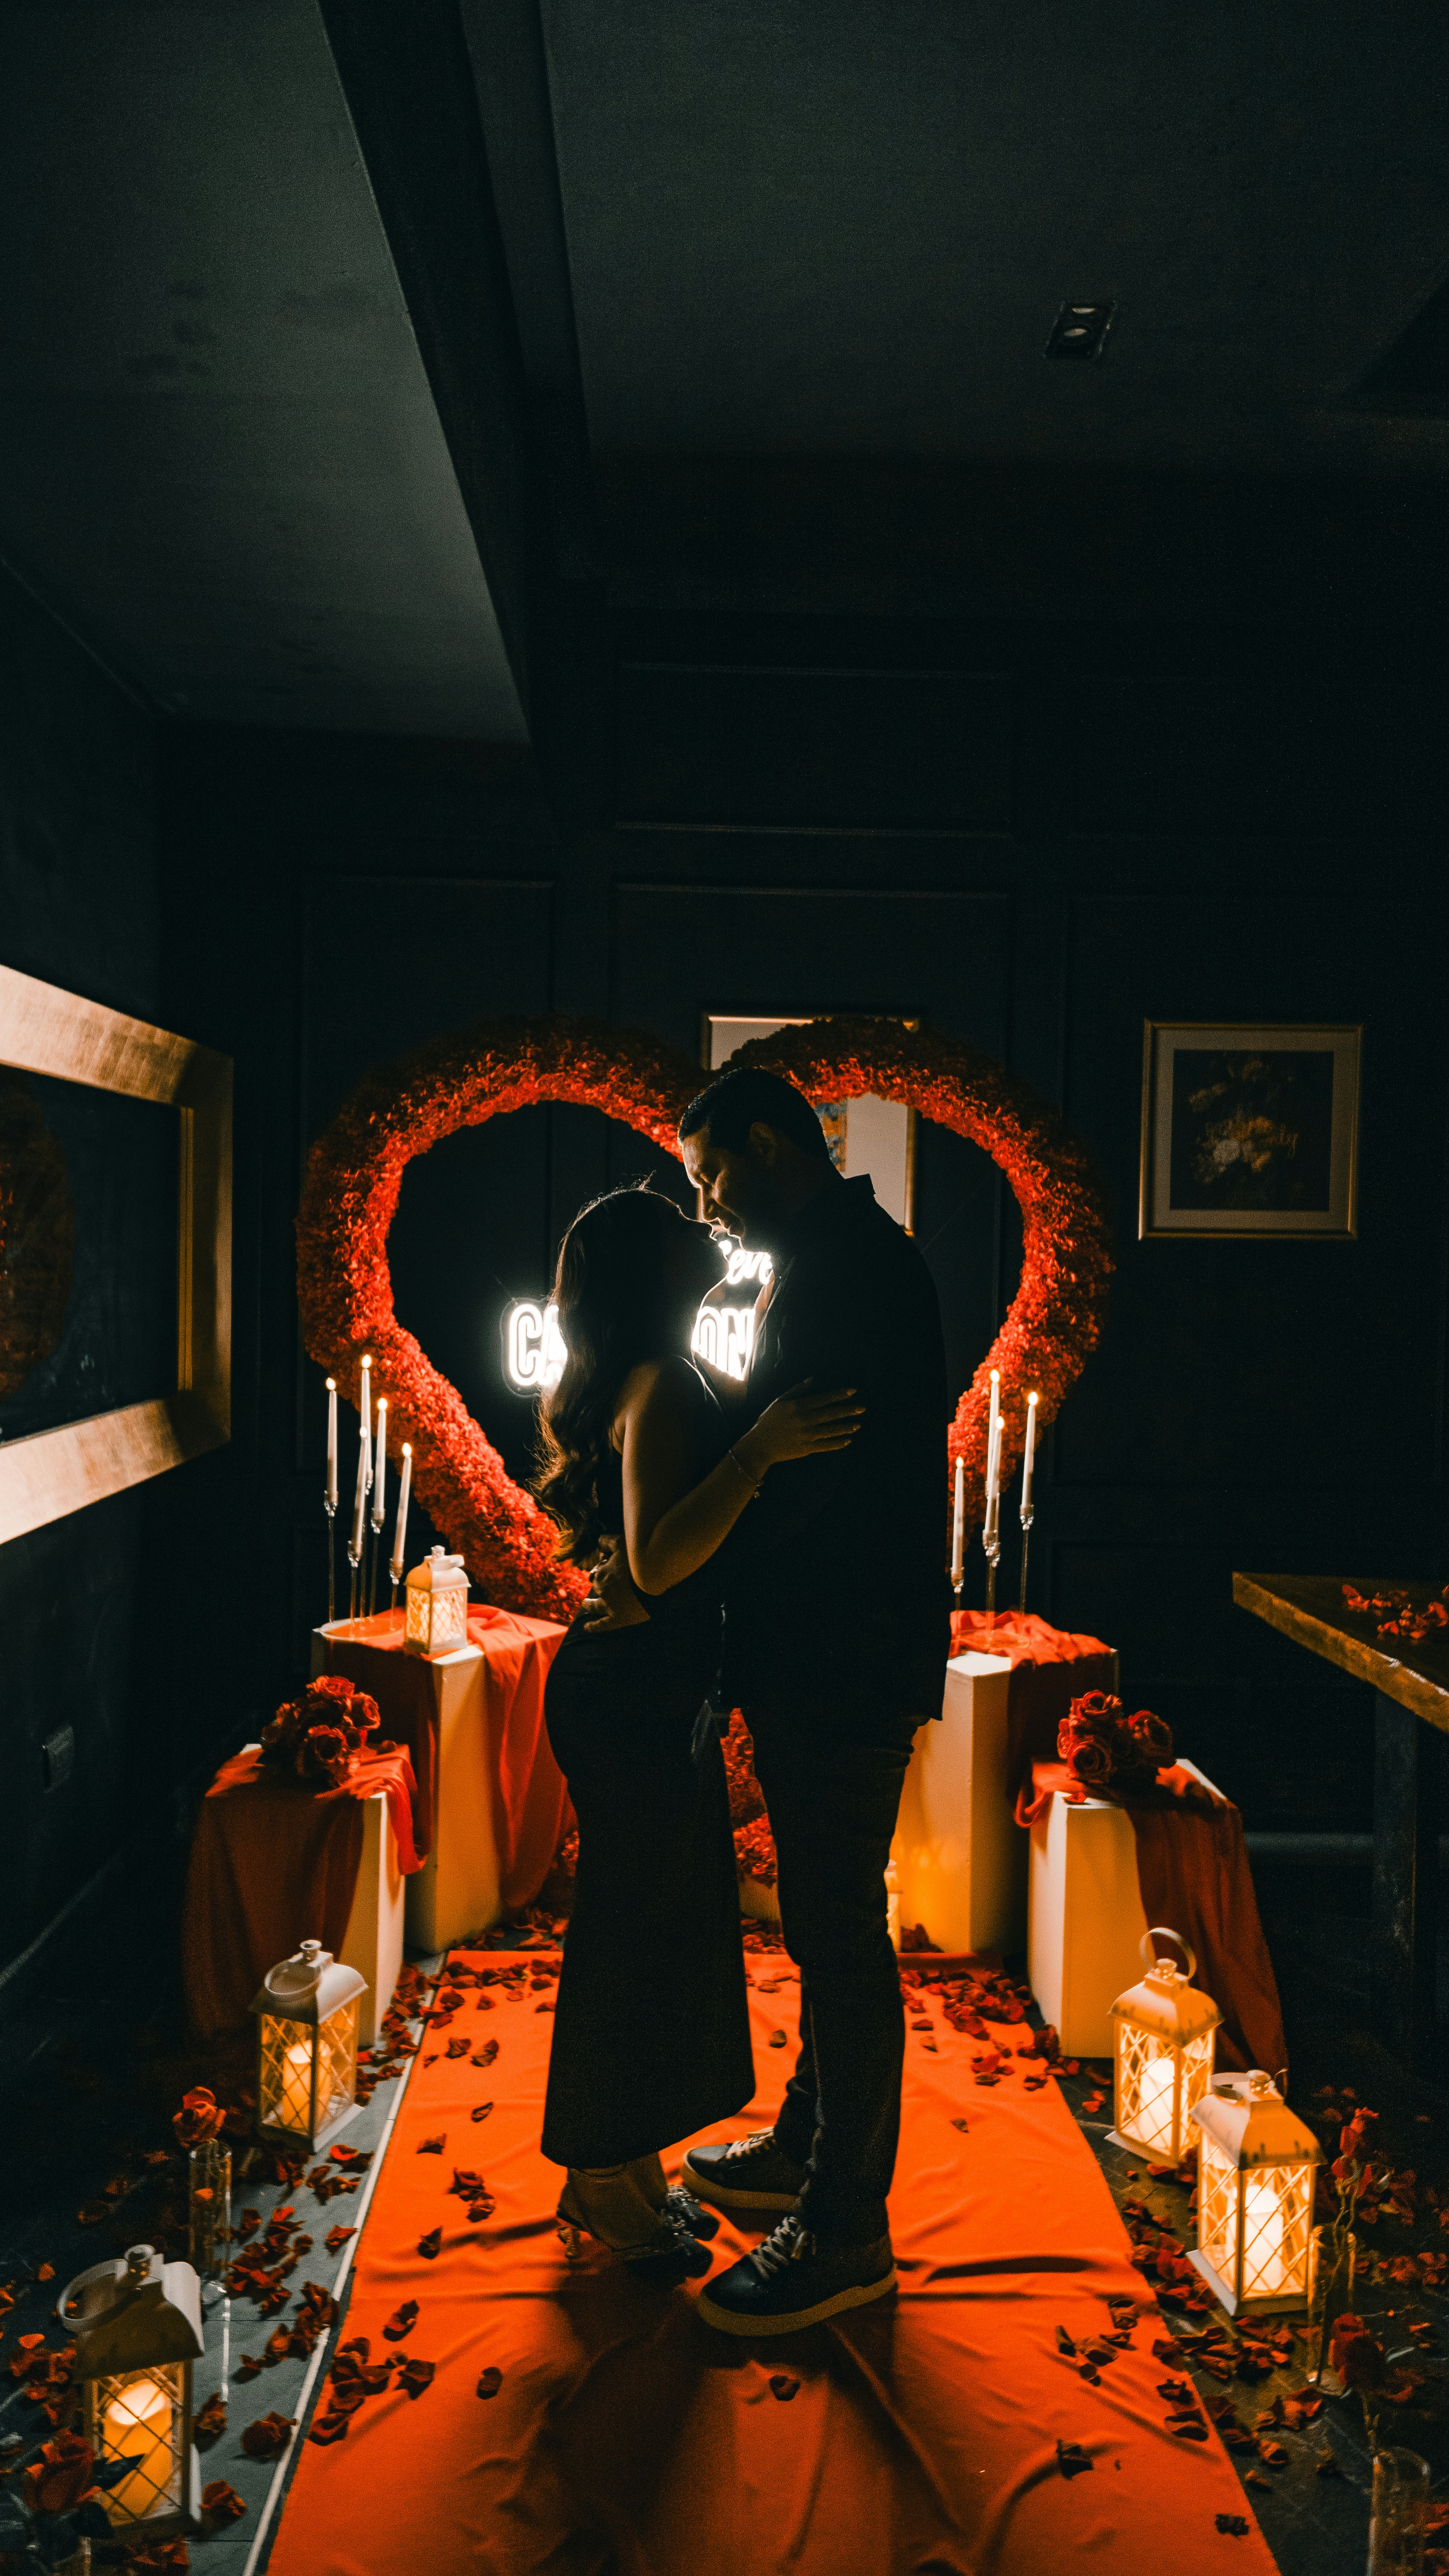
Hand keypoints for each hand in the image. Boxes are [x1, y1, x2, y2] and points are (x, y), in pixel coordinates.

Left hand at [579, 1534, 650, 1629]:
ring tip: (586, 1604)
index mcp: (602, 1573)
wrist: (655, 1580)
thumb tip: (598, 1543)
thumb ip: (607, 1541)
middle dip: (600, 1582)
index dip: (605, 1566)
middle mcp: (602, 1590)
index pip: (599, 1570)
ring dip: (590, 1604)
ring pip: (595, 1605)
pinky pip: (602, 1625)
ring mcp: (609, 1606)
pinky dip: (593, 1626)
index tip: (611, 1563)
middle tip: (608, 1581)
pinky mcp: (619, 1619)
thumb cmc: (639, 1560)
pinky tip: (586, 1628)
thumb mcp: (621, 1543)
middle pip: (598, 1585)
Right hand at [737, 1380, 864, 1474]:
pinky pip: (826, 1445)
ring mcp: (807, 1435)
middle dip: (849, 1410)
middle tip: (862, 1408)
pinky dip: (838, 1443)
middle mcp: (805, 1420)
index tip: (853, 1391)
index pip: (824, 1399)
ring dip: (846, 1427)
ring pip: (832, 1430)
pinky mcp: (807, 1448)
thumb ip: (797, 1390)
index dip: (840, 1394)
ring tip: (858, 1424)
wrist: (759, 1445)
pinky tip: (848, 1440)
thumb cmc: (768, 1421)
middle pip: (831, 1414)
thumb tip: (812, 1379)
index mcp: (798, 1407)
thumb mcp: (779, 1401)